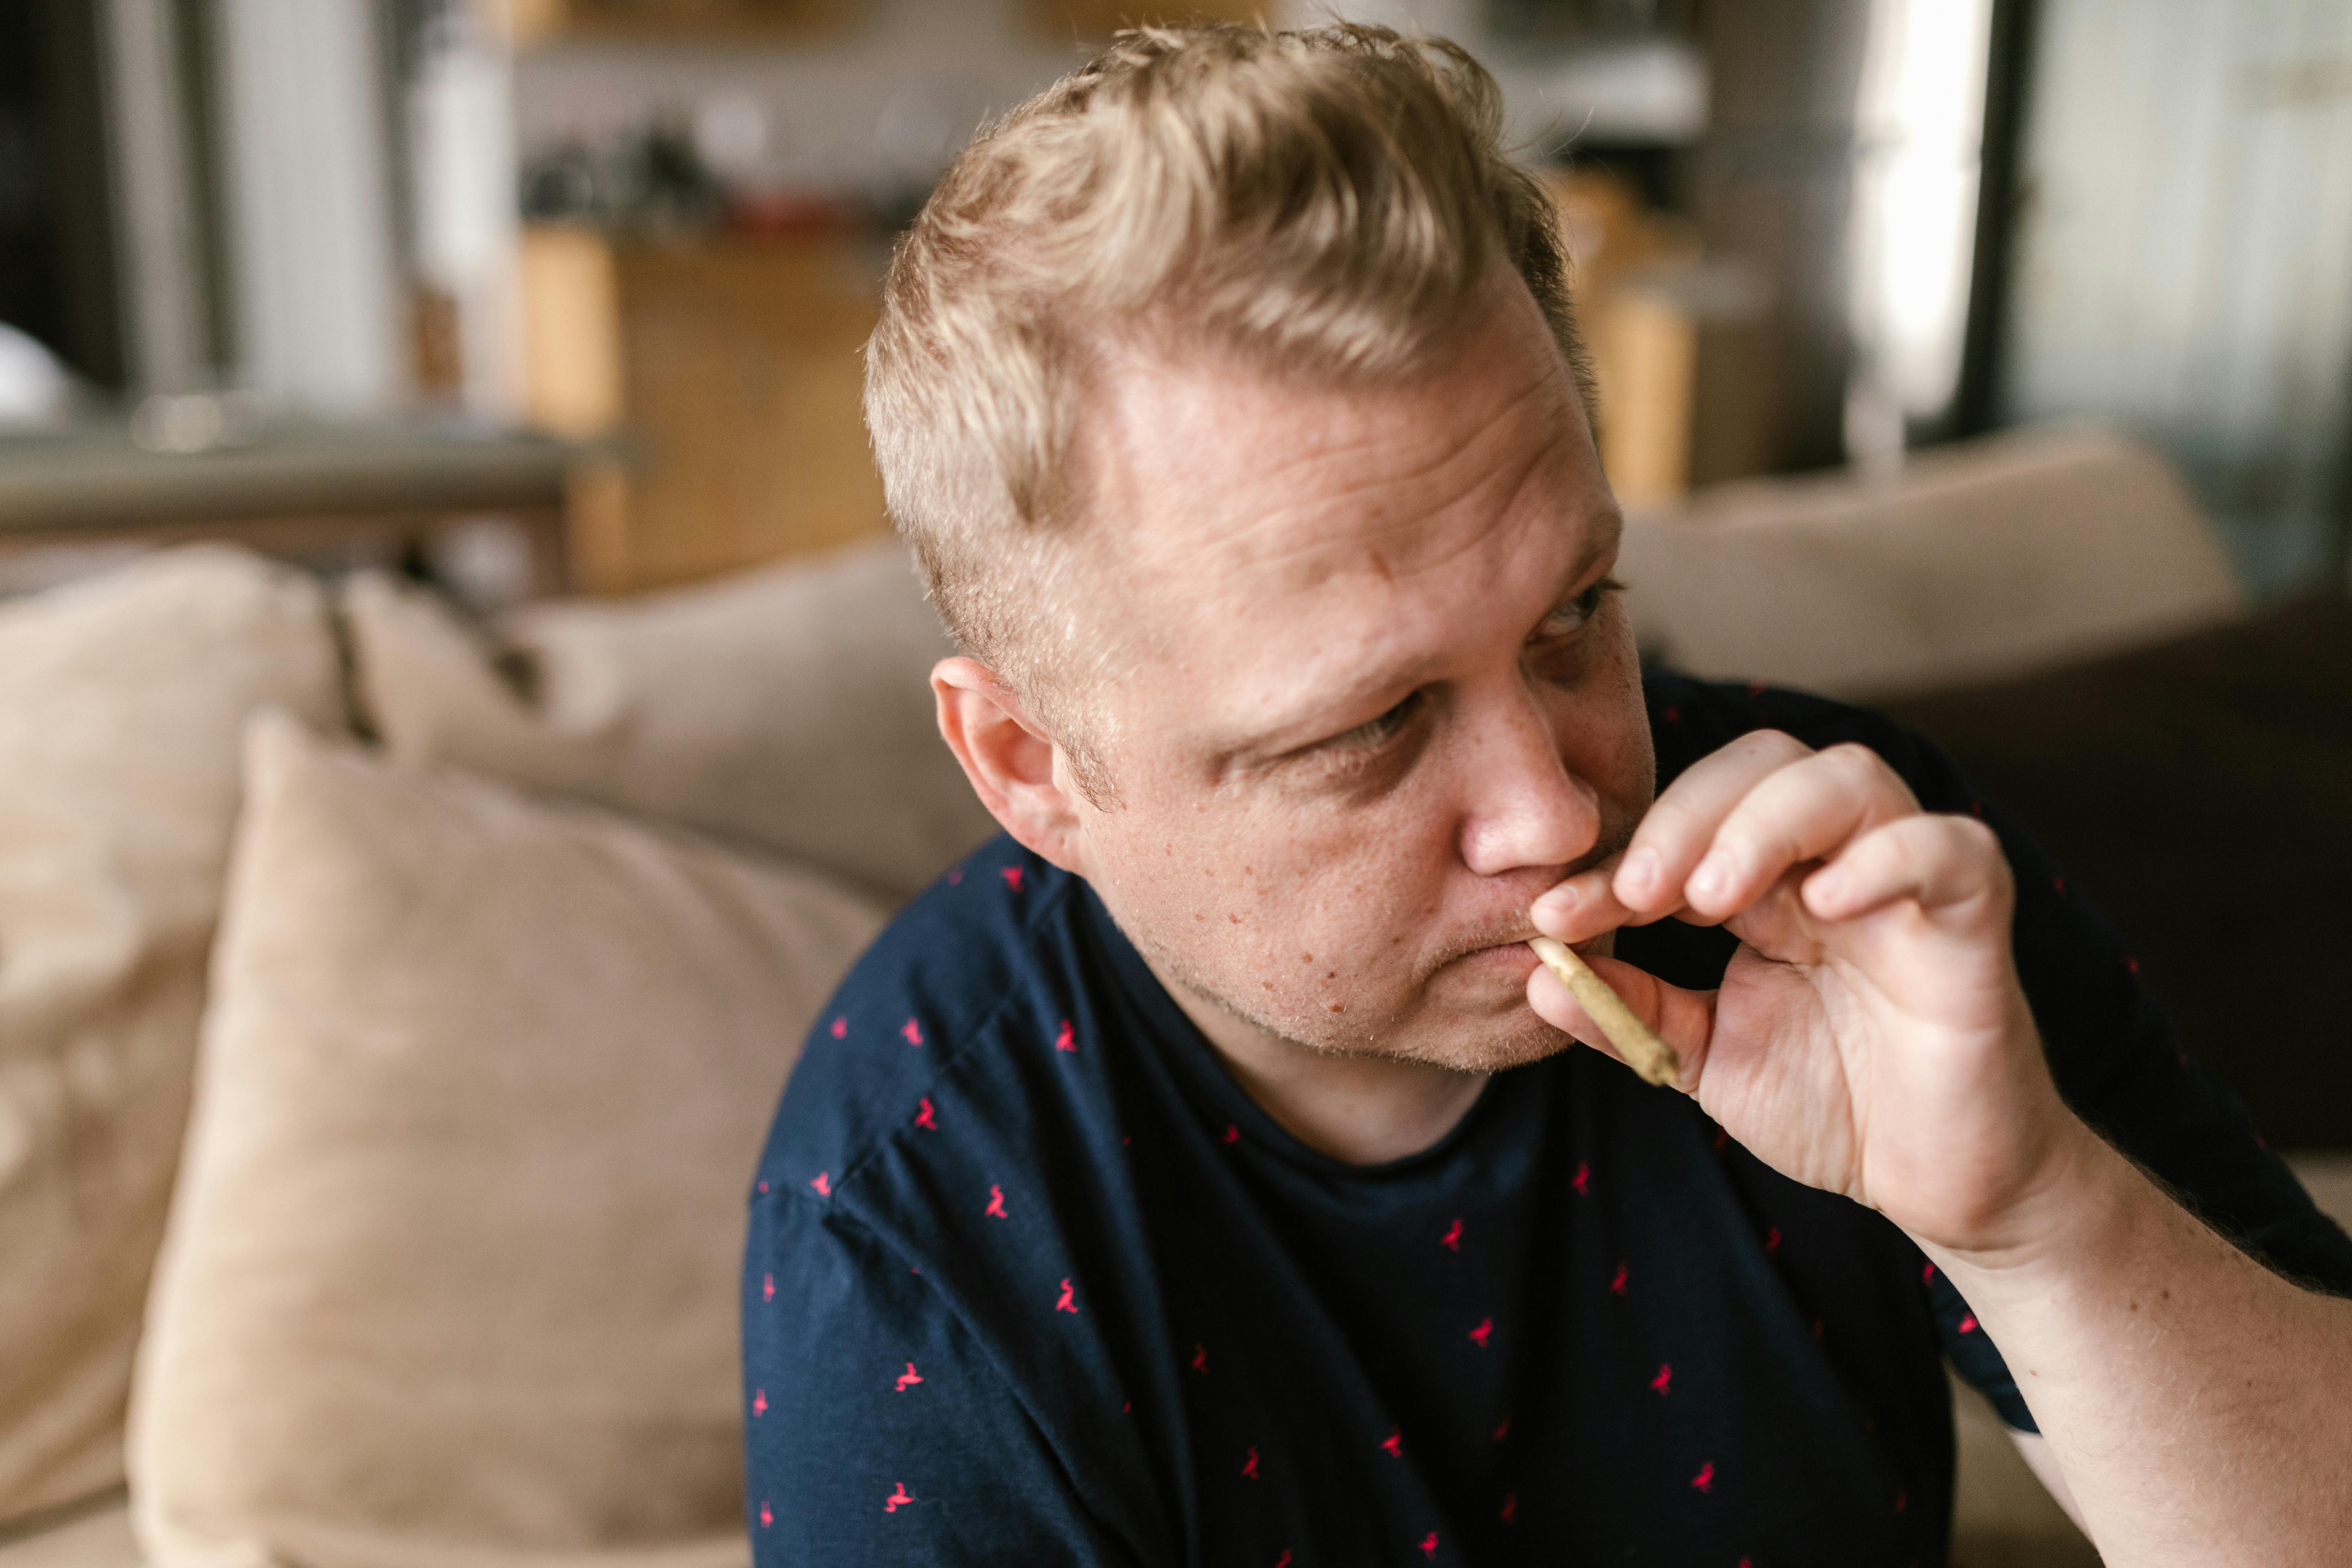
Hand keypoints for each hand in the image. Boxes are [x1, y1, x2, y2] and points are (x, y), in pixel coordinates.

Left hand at [1528, 731, 2084, 1255]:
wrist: (1939, 1181)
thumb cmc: (1835, 1105)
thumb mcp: (1705, 1059)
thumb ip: (1630, 1012)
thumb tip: (1536, 975)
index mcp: (1769, 883)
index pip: (1688, 821)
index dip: (1614, 858)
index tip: (1552, 915)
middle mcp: (1834, 861)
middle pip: (1764, 764)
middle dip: (1687, 816)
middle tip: (1638, 892)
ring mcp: (1907, 882)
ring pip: (1849, 778)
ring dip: (1768, 822)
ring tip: (1712, 897)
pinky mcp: (1974, 918)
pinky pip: (1950, 847)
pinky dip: (1889, 856)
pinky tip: (1827, 900)